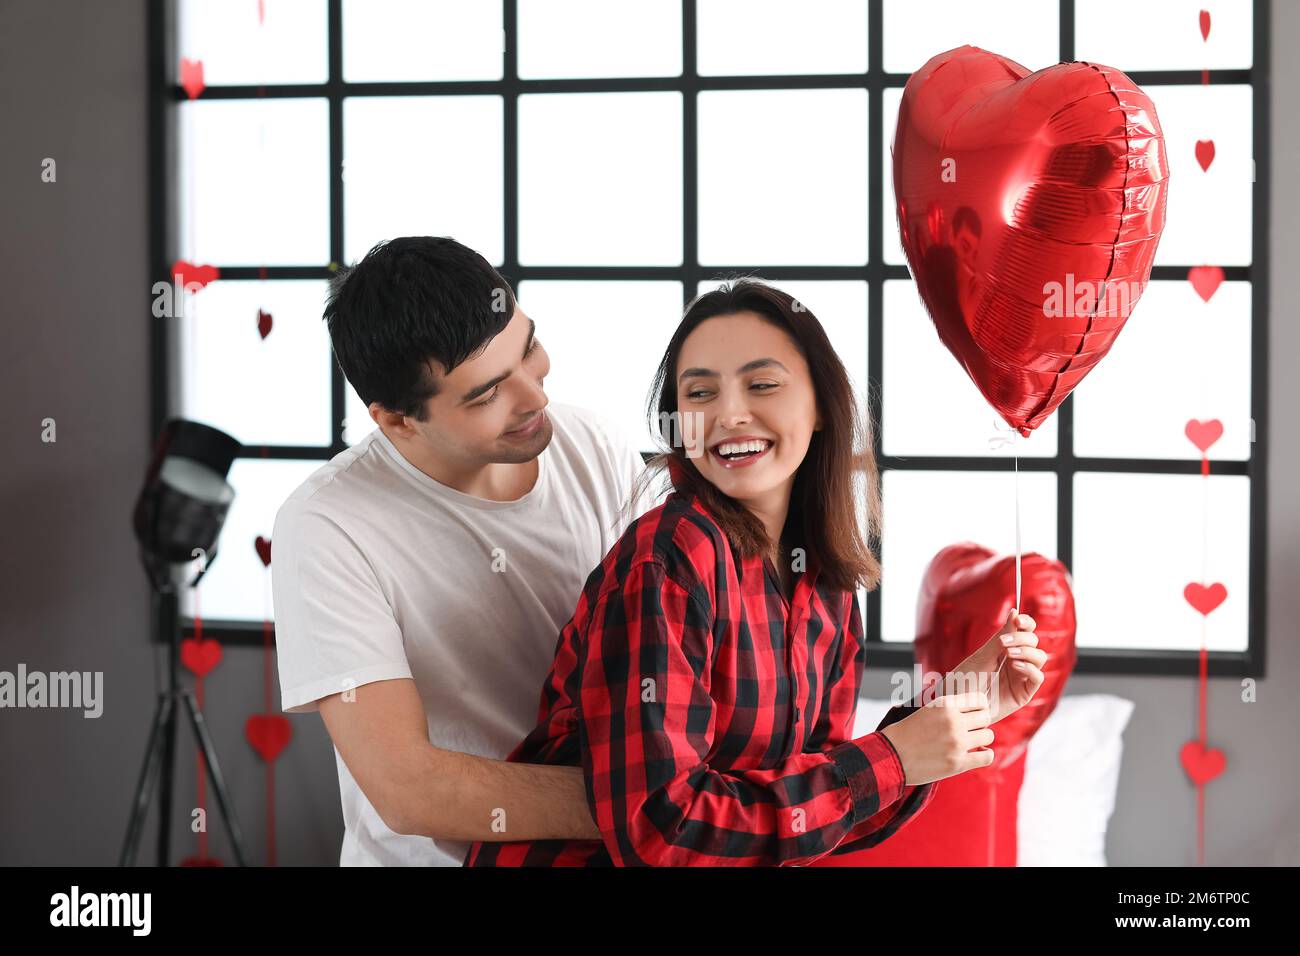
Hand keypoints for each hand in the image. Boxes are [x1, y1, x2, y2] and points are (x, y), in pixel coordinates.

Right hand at [877, 691, 994, 785]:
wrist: (891, 756)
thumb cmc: (907, 733)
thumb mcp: (927, 710)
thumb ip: (949, 707)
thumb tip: (974, 706)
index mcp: (945, 705)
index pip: (980, 700)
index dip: (980, 707)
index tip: (975, 715)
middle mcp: (953, 721)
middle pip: (986, 717)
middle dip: (981, 724)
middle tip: (971, 731)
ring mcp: (957, 742)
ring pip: (988, 736)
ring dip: (981, 740)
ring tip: (969, 743)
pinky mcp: (958, 763)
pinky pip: (987, 756)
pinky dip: (984, 756)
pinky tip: (974, 756)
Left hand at [941, 608, 1046, 723]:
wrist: (957, 706)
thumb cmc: (964, 680)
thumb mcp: (982, 656)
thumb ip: (1000, 637)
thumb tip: (1015, 612)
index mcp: (1005, 649)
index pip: (1024, 631)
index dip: (1026, 623)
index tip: (1018, 619)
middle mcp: (1016, 661)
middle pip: (1034, 642)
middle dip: (1023, 638)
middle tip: (1005, 642)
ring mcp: (1021, 677)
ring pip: (1040, 657)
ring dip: (1026, 651)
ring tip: (1008, 654)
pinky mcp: (1023, 694)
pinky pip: (1038, 678)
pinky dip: (1030, 668)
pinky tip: (1015, 666)